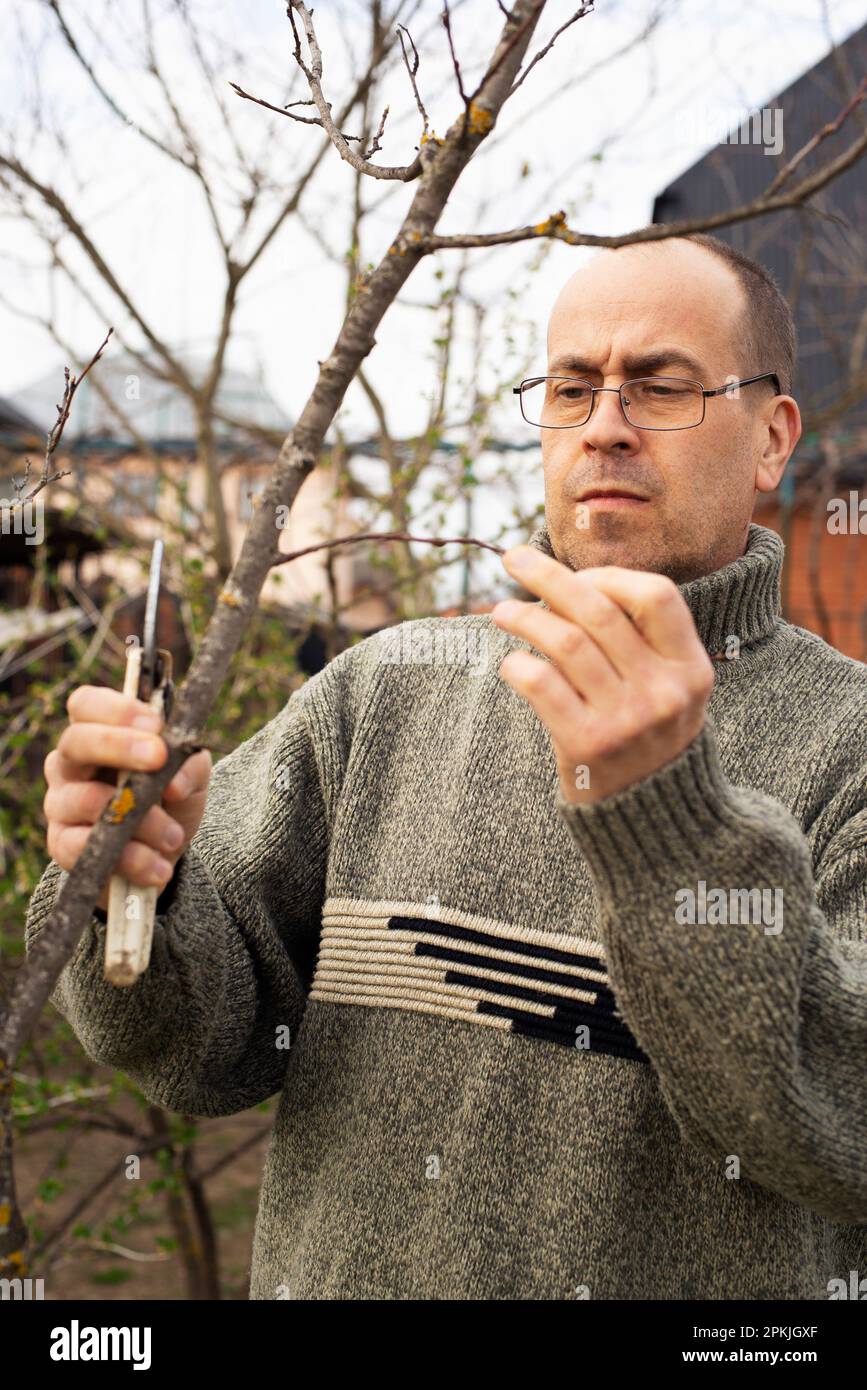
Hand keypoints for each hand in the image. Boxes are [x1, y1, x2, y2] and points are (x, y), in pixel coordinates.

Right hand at [43, 685, 212, 911]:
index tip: (156, 725)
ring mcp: (60, 803)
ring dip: (141, 819)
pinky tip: (158, 866)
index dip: (117, 709)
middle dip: (119, 746)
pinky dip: (131, 858)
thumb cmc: (169, 800)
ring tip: (174, 837)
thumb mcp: (190, 776)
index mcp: (98, 732)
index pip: (87, 704)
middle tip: (159, 759)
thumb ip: (189, 765)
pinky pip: (85, 847)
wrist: (160, 855)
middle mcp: (70, 763)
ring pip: (88, 800)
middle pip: (76, 741)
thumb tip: (174, 782)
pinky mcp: (62, 844)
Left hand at [491, 546, 714, 805]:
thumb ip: (641, 642)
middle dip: (548, 576)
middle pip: (598, 611)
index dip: (609, 577)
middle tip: (513, 558)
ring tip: (501, 612)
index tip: (576, 577)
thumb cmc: (649, 738)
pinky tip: (511, 664)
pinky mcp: (587, 745)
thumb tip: (571, 583)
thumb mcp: (672, 690)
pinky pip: (541, 685)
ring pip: (565, 643)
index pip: (656, 596)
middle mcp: (664, 691)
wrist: (653, 820)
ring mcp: (626, 720)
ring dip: (524, 617)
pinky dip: (518, 665)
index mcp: (691, 669)